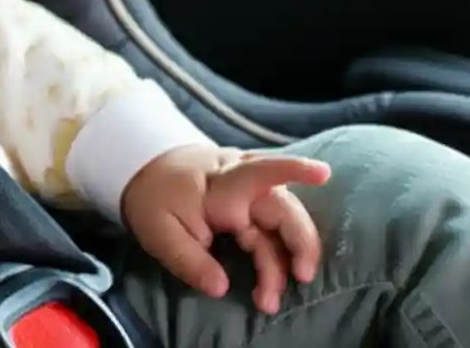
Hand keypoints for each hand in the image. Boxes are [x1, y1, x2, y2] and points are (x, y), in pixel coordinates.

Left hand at [121, 144, 330, 314]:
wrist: (146, 172)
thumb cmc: (154, 197)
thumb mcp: (159, 232)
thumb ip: (189, 261)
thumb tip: (221, 288)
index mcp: (222, 185)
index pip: (262, 173)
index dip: (293, 171)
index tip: (323, 174)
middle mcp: (244, 187)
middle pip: (284, 210)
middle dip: (300, 243)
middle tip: (302, 278)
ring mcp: (249, 197)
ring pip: (280, 226)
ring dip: (283, 261)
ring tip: (269, 299)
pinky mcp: (250, 210)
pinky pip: (270, 233)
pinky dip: (274, 258)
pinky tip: (271, 284)